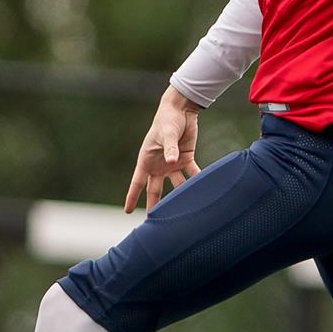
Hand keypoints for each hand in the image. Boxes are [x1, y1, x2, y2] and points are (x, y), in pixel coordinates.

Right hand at [124, 86, 202, 212]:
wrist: (181, 109)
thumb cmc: (167, 120)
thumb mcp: (166, 133)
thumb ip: (170, 148)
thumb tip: (171, 161)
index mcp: (147, 159)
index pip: (137, 182)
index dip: (132, 196)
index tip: (127, 210)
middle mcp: (158, 164)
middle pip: (156, 189)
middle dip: (155, 205)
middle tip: (156, 223)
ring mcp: (172, 163)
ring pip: (176, 185)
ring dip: (181, 195)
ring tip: (185, 210)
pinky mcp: (186, 158)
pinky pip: (192, 173)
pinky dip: (198, 179)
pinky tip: (205, 190)